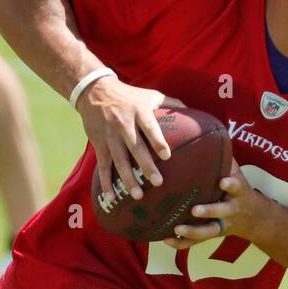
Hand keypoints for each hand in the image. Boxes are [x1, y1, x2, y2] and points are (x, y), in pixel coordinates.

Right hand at [76, 77, 185, 198]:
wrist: (94, 91)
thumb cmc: (128, 95)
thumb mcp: (149, 95)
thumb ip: (170, 103)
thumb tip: (192, 111)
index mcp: (139, 111)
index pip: (149, 127)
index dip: (157, 141)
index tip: (167, 156)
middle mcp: (123, 124)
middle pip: (135, 147)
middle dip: (145, 165)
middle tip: (158, 182)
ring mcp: (109, 135)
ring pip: (118, 160)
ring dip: (127, 178)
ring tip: (138, 195)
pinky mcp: (98, 143)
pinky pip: (103, 165)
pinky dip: (106, 182)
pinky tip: (112, 197)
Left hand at [164, 160, 272, 248]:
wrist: (256, 218)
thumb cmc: (239, 190)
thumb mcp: (237, 173)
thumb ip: (224, 158)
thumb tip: (209, 131)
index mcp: (238, 192)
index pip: (237, 187)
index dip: (231, 184)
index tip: (223, 181)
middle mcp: (231, 209)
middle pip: (221, 212)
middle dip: (209, 211)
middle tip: (195, 210)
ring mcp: (223, 224)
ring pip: (209, 231)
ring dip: (193, 231)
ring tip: (177, 228)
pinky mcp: (213, 234)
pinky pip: (197, 242)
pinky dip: (182, 242)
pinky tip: (167, 240)